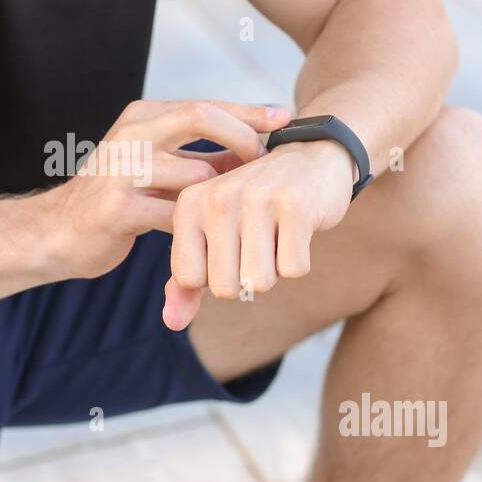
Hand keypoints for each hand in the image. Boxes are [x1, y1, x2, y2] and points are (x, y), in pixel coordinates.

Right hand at [40, 100, 291, 279]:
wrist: (55, 232)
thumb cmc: (115, 199)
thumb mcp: (156, 168)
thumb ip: (200, 159)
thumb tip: (258, 151)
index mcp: (141, 118)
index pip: (204, 104)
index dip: (249, 112)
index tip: (286, 120)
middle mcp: (130, 135)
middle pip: (198, 115)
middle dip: (242, 136)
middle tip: (267, 163)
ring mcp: (121, 170)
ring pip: (193, 173)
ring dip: (222, 197)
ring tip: (244, 215)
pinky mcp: (117, 209)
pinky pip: (174, 217)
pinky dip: (199, 231)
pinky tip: (214, 243)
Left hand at [163, 138, 356, 329]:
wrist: (310, 159)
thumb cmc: (253, 209)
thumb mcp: (211, 238)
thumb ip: (186, 283)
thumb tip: (172, 323)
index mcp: (189, 204)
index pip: (188, 279)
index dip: (213, 276)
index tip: (228, 248)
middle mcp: (217, 197)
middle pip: (225, 287)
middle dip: (246, 278)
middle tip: (257, 242)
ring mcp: (256, 198)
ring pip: (260, 283)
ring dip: (273, 270)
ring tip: (276, 235)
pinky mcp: (295, 205)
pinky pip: (293, 269)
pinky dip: (299, 260)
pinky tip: (297, 229)